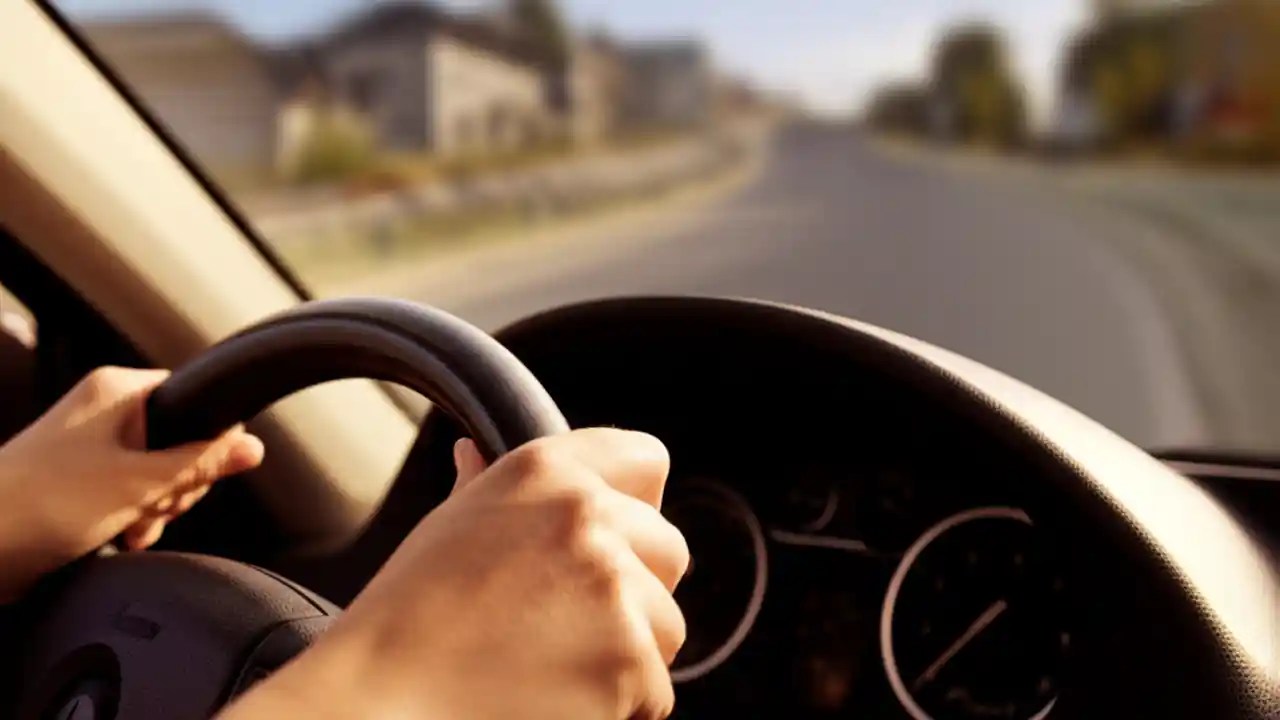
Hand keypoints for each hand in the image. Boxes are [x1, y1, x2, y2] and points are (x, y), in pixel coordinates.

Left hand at [0, 367, 263, 598]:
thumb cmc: (41, 505)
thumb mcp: (139, 484)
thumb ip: (201, 464)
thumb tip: (252, 447)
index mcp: (117, 390)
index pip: (193, 399)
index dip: (207, 440)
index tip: (195, 473)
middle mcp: (103, 411)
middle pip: (180, 440)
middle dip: (176, 484)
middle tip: (153, 503)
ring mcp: (89, 446)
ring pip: (157, 472)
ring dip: (155, 506)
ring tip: (130, 525)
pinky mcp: (78, 480)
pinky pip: (129, 492)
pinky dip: (132, 515)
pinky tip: (119, 534)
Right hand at [224, 429, 689, 719]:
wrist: (380, 708)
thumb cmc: (405, 623)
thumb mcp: (446, 532)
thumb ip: (486, 487)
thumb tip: (473, 450)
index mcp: (544, 471)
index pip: (646, 459)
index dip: (635, 504)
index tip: (613, 540)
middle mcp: (588, 516)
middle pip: (670, 548)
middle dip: (639, 588)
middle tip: (567, 623)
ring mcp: (615, 589)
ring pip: (667, 625)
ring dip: (628, 654)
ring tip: (546, 667)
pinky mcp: (631, 662)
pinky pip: (655, 690)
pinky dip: (618, 707)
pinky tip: (552, 702)